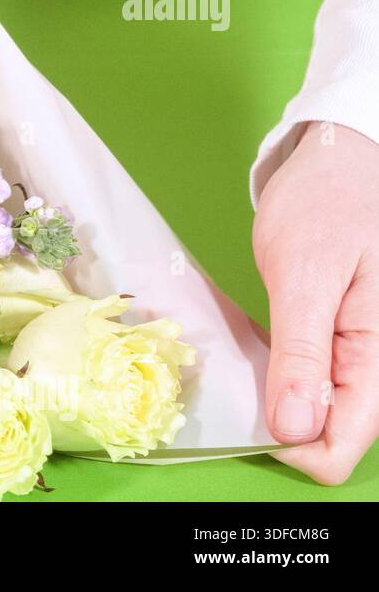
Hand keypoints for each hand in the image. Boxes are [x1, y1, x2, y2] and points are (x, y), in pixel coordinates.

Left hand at [253, 122, 378, 483]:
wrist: (338, 159)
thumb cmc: (327, 203)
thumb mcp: (305, 273)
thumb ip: (303, 352)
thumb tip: (295, 428)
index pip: (345, 443)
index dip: (294, 444)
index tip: (248, 412)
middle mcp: (376, 361)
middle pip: (332, 433)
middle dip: (281, 421)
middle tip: (239, 375)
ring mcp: (359, 352)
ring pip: (319, 410)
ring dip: (277, 398)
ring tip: (245, 356)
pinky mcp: (340, 341)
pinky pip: (311, 380)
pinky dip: (279, 374)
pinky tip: (256, 349)